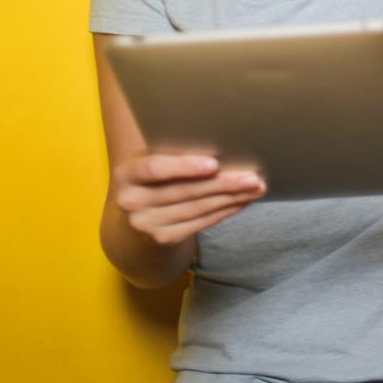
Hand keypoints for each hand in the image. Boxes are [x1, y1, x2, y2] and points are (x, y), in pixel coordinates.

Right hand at [112, 149, 267, 245]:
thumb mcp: (150, 160)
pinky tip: (241, 202)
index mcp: (127, 173)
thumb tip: (223, 142)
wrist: (134, 218)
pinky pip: (200, 224)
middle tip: (253, 176)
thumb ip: (173, 151)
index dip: (185, 166)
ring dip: (230, 198)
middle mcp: (132, 202)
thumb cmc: (153, 176)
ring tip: (255, 188)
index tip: (214, 163)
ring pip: (197, 208)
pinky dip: (224, 211)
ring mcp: (147, 225)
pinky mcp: (163, 240)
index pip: (155, 168)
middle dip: (223, 183)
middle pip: (185, 191)